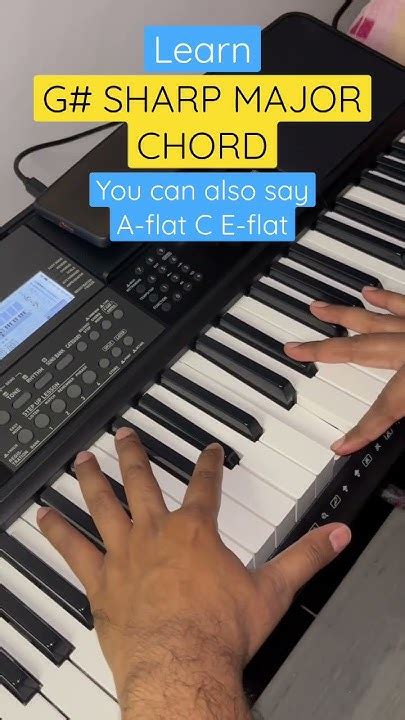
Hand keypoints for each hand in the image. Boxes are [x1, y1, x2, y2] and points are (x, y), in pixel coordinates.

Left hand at [37, 428, 350, 719]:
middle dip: (134, 454)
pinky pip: (74, 549)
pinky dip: (58, 532)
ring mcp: (124, 555)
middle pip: (143, 482)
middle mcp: (156, 534)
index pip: (206, 485)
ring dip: (91, 479)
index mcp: (196, 532)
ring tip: (81, 461)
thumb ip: (305, 557)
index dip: (209, 463)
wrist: (182, 664)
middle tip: (123, 434)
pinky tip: (44, 517)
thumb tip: (334, 537)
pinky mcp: (101, 582)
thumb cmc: (220, 631)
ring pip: (103, 505)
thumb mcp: (273, 590)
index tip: (209, 451)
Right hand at [285, 286, 404, 454]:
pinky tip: (372, 293)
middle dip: (325, 350)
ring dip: (345, 316)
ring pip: (376, 319)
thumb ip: (401, 414)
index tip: (339, 445)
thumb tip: (385, 438)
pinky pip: (404, 305)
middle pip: (361, 349)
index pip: (382, 409)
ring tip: (320, 308)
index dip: (360, 431)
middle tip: (295, 346)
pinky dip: (386, 300)